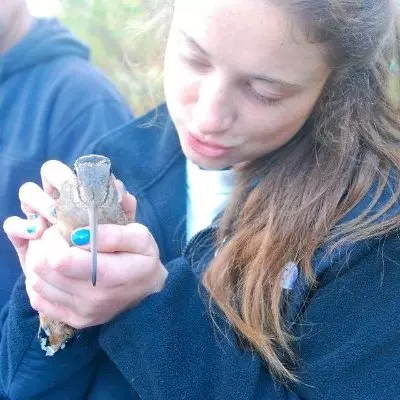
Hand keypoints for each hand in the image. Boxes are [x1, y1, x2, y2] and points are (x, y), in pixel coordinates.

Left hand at [3, 160, 166, 327]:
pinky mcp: (75, 320)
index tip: (65, 231)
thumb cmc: (144, 261)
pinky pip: (39, 300)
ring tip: (55, 252)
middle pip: (43, 270)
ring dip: (39, 263)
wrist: (151, 295)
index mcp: (111, 274)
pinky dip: (41, 282)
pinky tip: (55, 272)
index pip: (60, 260)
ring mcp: (82, 312)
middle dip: (44, 247)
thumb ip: (113, 233)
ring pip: (37, 283)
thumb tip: (79, 234)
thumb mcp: (141, 238)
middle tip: (58, 239)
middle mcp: (93, 298)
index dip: (54, 239)